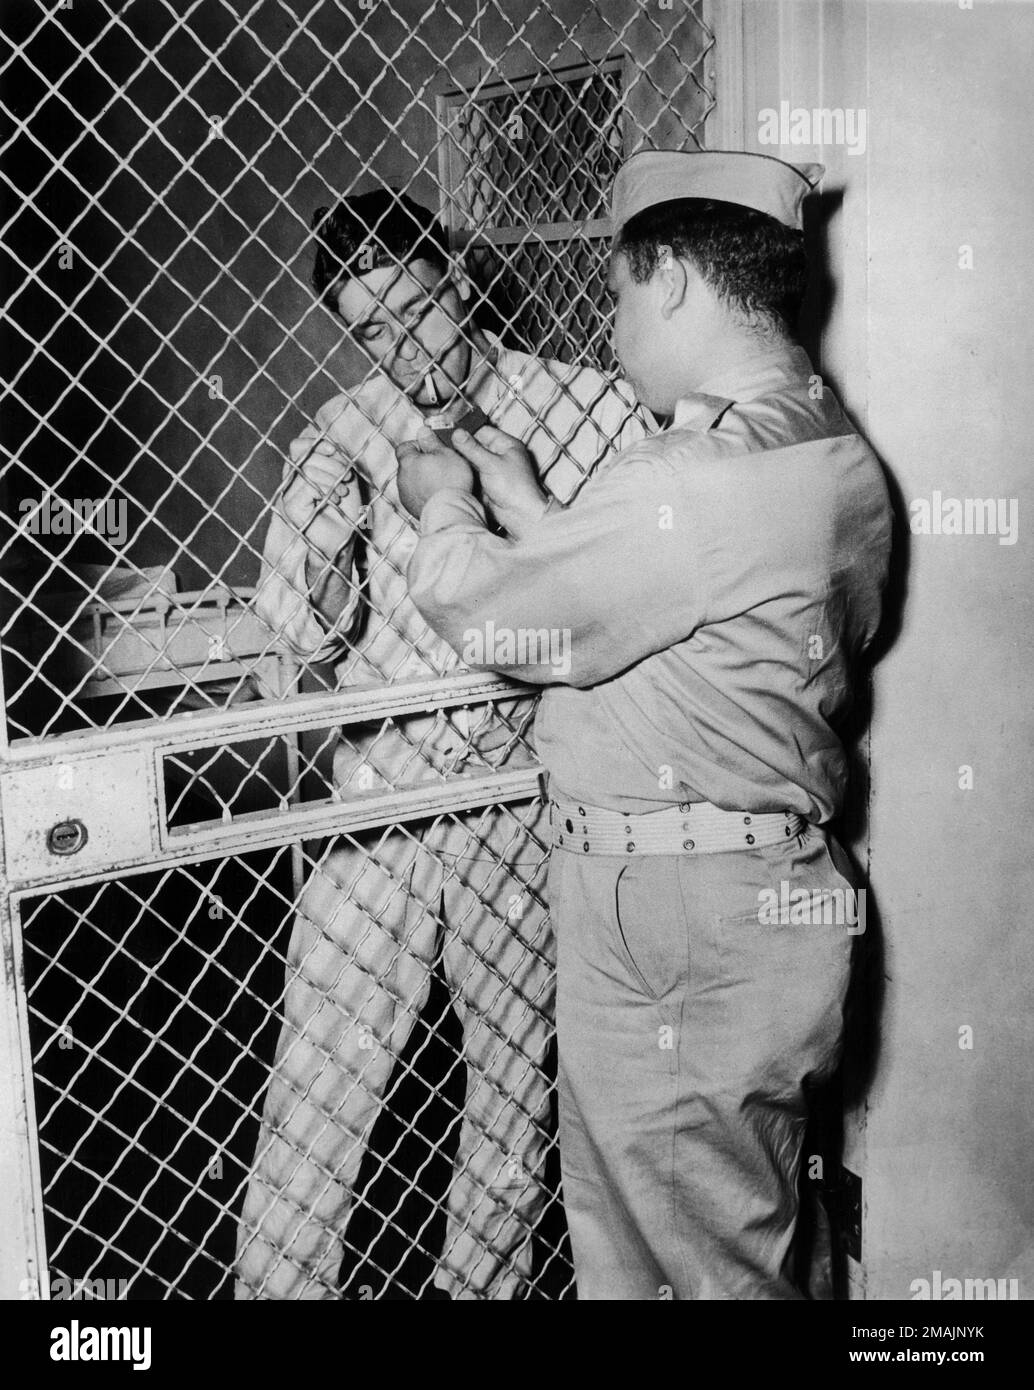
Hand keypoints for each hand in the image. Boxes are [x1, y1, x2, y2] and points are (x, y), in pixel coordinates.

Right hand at [279, 433, 363, 563]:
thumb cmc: (345, 509)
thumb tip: (331, 444)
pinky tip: (333, 500)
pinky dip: (326, 489)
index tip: (334, 449)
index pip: (298, 446)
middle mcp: (292, 481)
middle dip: (332, 463)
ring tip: (341, 493)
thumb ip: (335, 459)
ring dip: (332, 479)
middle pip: (305, 454)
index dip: (315, 443)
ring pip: (309, 469)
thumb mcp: (344, 478)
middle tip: (346, 478)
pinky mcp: (290, 507)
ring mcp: (288, 494)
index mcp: (301, 472)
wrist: (345, 536)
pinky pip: (308, 485)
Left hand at [395, 427, 474, 518]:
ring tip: (441, 481)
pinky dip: (424, 494)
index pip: (404, 447)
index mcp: (408, 461)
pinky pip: (416, 496)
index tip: (430, 447)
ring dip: (423, 480)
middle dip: (421, 463)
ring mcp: (405, 495)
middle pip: (408, 465)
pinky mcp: (412, 508)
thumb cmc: (450, 482)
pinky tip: (438, 494)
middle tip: (439, 464)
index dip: (417, 445)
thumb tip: (423, 431)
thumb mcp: (446, 453)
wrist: (450, 512)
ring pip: (412, 481)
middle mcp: (402, 478)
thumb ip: (432, 441)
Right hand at [450, 425, 548, 537]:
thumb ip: (472, 448)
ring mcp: (492, 469)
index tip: (451, 434)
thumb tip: (458, 434)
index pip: (483, 431)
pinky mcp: (486, 483)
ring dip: (463, 461)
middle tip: (447, 447)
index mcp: (507, 445)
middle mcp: (500, 456)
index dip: (467, 433)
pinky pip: (472, 474)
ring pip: (472, 460)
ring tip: (449, 460)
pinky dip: (464, 473)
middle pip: (476, 446)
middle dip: (463, 448)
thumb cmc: (516, 488)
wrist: (518, 515)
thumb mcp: (491, 463)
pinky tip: (455, 472)